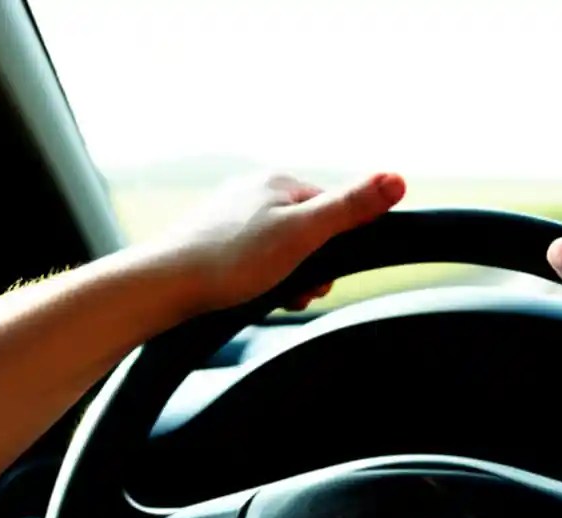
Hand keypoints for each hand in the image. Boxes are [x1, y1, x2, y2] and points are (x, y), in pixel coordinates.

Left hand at [166, 172, 406, 311]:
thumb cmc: (231, 260)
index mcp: (278, 182)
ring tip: (265, 295)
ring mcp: (231, 217)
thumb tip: (397, 179)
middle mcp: (254, 192)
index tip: (318, 275)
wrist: (164, 286)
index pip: (333, 212)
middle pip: (308, 235)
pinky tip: (244, 295)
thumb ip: (350, 208)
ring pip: (282, 253)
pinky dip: (257, 283)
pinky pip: (254, 264)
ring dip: (284, 281)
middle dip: (308, 270)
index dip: (335, 250)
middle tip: (290, 291)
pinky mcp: (214, 243)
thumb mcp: (303, 234)